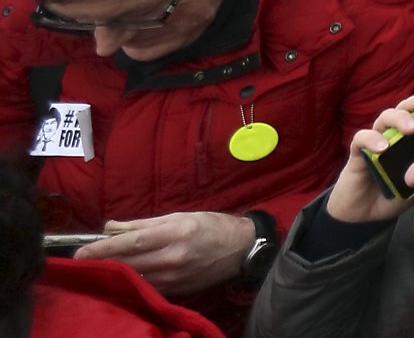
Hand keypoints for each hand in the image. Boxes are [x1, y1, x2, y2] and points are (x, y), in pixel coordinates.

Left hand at [75, 211, 254, 294]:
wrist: (240, 249)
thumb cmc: (211, 226)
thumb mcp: (179, 216)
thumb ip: (143, 223)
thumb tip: (110, 227)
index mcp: (175, 232)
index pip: (131, 241)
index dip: (103, 248)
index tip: (80, 253)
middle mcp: (173, 256)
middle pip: (128, 262)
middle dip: (102, 262)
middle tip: (80, 262)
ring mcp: (175, 276)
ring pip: (134, 277)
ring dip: (114, 273)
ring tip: (98, 268)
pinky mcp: (177, 290)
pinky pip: (147, 286)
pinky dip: (132, 281)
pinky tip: (122, 277)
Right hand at [323, 93, 413, 224]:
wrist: (366, 217)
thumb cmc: (397, 194)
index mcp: (412, 138)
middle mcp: (394, 134)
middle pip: (404, 108)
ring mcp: (375, 141)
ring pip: (385, 118)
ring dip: (399, 119)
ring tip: (412, 129)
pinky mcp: (357, 153)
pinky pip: (361, 138)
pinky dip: (372, 139)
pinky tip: (383, 148)